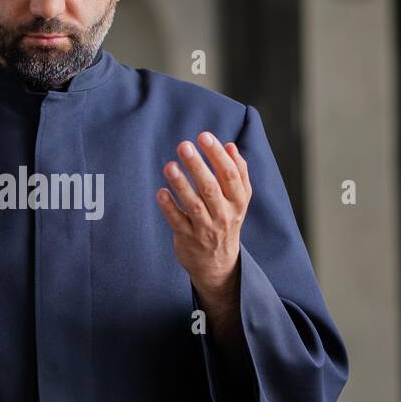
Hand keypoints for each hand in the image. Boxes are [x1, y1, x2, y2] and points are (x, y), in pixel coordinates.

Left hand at [156, 131, 250, 299]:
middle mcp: (224, 215)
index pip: (230, 175)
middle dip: (197, 165)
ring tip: (170, 166)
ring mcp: (206, 228)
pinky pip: (177, 221)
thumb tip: (230, 145)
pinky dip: (169, 207)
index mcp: (237, 202)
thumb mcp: (239, 200)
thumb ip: (238, 172)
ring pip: (194, 205)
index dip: (217, 155)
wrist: (218, 264)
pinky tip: (161, 192)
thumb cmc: (226, 222)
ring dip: (181, 184)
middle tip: (184, 145)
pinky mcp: (188, 238)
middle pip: (211, 188)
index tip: (204, 137)